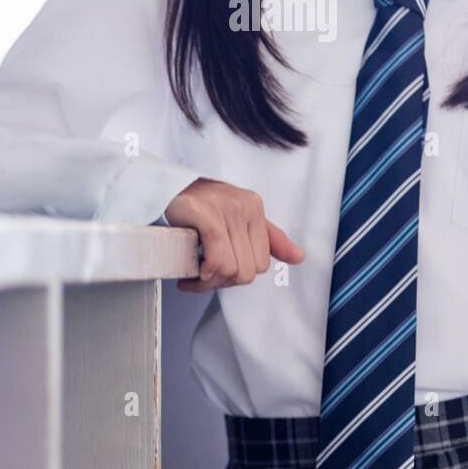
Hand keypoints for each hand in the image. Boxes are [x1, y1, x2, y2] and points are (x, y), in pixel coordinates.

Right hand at [164, 177, 304, 291]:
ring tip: (194, 275)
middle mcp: (245, 207)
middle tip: (202, 277)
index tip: (216, 274)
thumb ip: (269, 239)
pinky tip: (191, 273)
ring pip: (232, 269)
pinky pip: (217, 257)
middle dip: (223, 282)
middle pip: (248, 271)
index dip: (237, 276)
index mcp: (255, 209)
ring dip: (209, 281)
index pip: (261, 264)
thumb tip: (299, 257)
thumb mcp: (239, 219)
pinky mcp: (206, 215)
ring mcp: (226, 209)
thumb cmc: (202, 205)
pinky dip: (204, 273)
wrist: (168, 186)